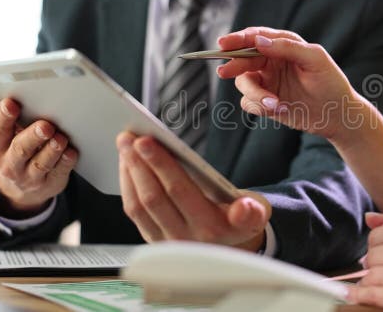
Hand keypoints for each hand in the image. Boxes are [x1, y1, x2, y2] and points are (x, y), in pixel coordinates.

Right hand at [0, 92, 77, 216]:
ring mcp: (30, 176)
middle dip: (33, 136)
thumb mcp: (1, 136)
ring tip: (60, 138)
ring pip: (41, 163)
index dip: (3, 117)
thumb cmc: (12, 150)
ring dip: (51, 151)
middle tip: (46, 125)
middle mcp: (11, 163)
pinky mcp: (50, 183)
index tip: (11, 103)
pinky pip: (58, 173)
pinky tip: (71, 152)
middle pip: (21, 149)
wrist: (20, 190)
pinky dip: (65, 162)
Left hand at [116, 131, 270, 251]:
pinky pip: (134, 211)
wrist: (231, 246)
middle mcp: (187, 239)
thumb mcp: (256, 213)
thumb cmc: (241, 219)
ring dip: (129, 171)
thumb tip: (246, 208)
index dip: (163, 166)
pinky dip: (127, 184)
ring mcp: (166, 242)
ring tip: (126, 144)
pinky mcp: (153, 240)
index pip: (181, 193)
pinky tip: (127, 163)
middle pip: (154, 197)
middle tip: (132, 136)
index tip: (147, 141)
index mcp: (214, 229)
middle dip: (141, 162)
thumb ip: (252, 211)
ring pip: (138, 205)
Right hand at [216, 27, 358, 139]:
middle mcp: (271, 62)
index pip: (255, 38)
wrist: (337, 114)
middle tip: (225, 72)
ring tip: (274, 103)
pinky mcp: (265, 102)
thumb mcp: (315, 59)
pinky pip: (249, 103)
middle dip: (234, 65)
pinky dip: (260, 106)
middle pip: (243, 59)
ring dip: (255, 93)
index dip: (238, 39)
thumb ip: (287, 47)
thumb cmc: (330, 82)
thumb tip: (259, 41)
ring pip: (243, 83)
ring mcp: (266, 82)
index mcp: (282, 46)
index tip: (224, 43)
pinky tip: (280, 109)